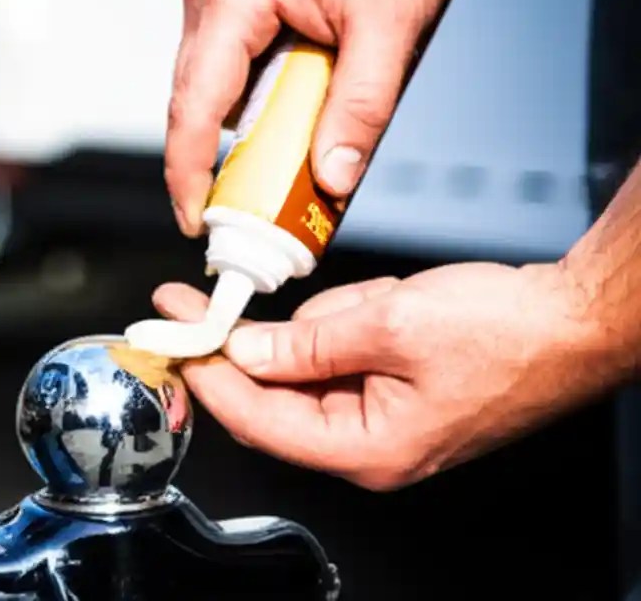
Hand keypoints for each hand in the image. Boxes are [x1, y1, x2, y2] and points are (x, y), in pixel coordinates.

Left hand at [152, 261, 627, 490]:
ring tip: (374, 300)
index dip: (206, 373)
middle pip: (273, 397)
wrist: (577, 318)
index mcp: (367, 449)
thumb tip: (241, 350)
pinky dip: (345, 324)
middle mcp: (369, 446)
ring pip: (307, 368)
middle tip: (198, 304)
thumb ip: (303, 343)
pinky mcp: (394, 390)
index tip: (171, 335)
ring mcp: (382, 418)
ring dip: (317, 327)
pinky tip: (384, 304)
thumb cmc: (510, 332)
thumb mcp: (388, 323)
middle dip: (250, 344)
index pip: (256, 419)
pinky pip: (343, 355)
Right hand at [166, 0, 466, 235]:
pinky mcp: (229, 8)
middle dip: (211, 164)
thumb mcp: (388, 29)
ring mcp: (214, 2)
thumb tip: (333, 176)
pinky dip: (246, 106)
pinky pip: (224, 73)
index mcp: (235, 0)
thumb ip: (361, 108)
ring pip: (206, 91)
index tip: (193, 217)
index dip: (187, 171)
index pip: (195, 105)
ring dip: (235, 133)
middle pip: (193, 104)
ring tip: (272, 170)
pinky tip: (281, 122)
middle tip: (238, 213)